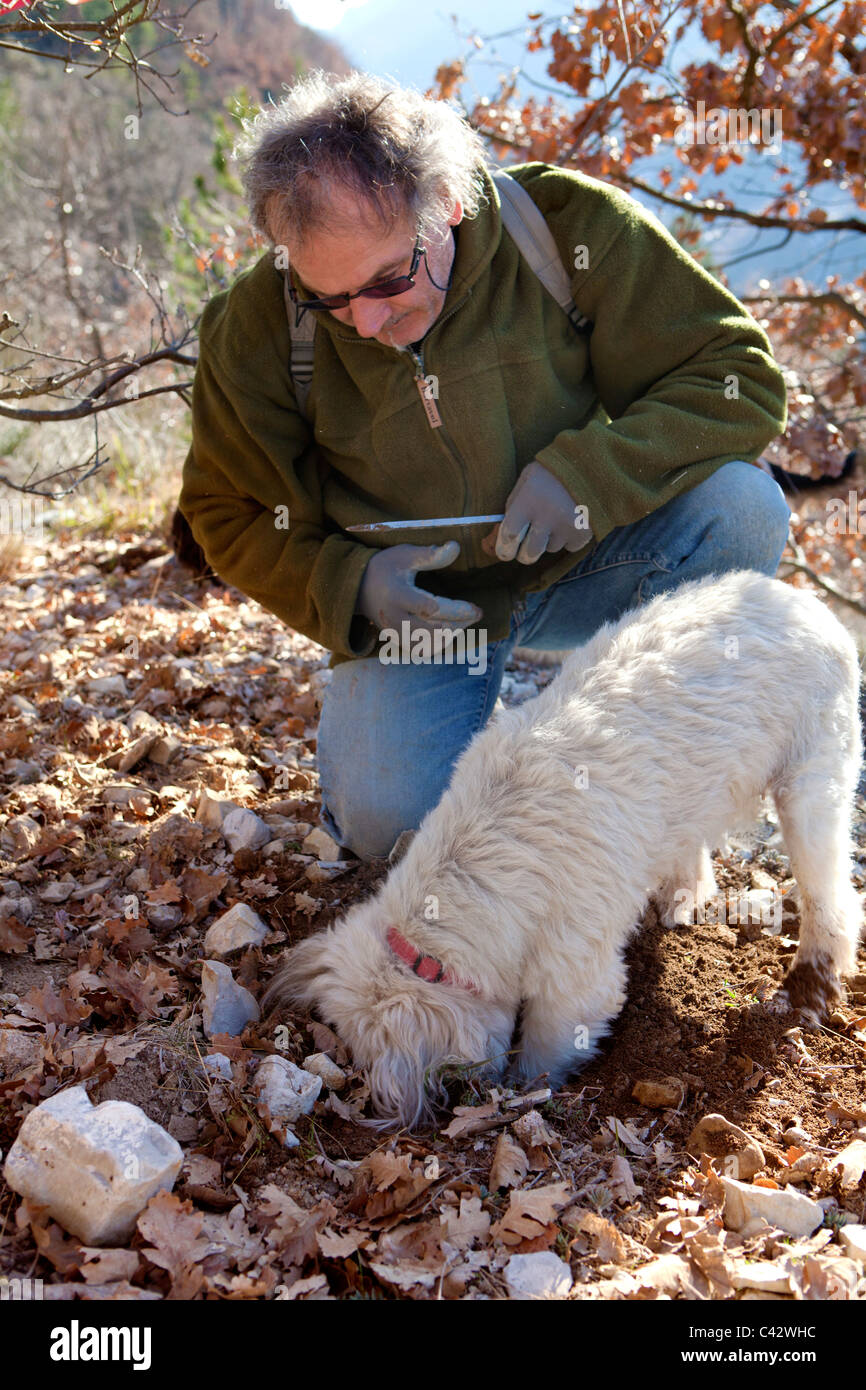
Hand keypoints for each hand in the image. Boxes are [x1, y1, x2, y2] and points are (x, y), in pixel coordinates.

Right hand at [356, 540, 482, 633]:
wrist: (358, 589)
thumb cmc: (385, 568)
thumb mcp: (405, 555)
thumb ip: (430, 554)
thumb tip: (455, 547)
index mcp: (397, 595)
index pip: (429, 609)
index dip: (455, 611)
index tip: (475, 609)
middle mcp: (395, 618)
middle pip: (433, 629)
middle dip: (459, 623)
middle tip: (476, 613)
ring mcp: (395, 632)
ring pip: (429, 644)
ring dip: (451, 634)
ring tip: (465, 620)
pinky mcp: (397, 640)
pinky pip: (422, 650)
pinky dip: (439, 644)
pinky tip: (451, 631)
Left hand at [482, 460, 591, 563]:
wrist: (589, 465)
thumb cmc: (549, 475)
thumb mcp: (525, 483)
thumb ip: (509, 511)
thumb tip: (488, 544)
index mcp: (527, 502)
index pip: (508, 537)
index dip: (503, 548)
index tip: (504, 550)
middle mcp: (546, 517)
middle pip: (528, 554)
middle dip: (523, 554)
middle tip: (525, 545)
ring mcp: (566, 527)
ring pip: (549, 549)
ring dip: (548, 540)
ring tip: (555, 517)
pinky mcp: (582, 534)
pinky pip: (568, 547)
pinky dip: (567, 538)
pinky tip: (570, 519)